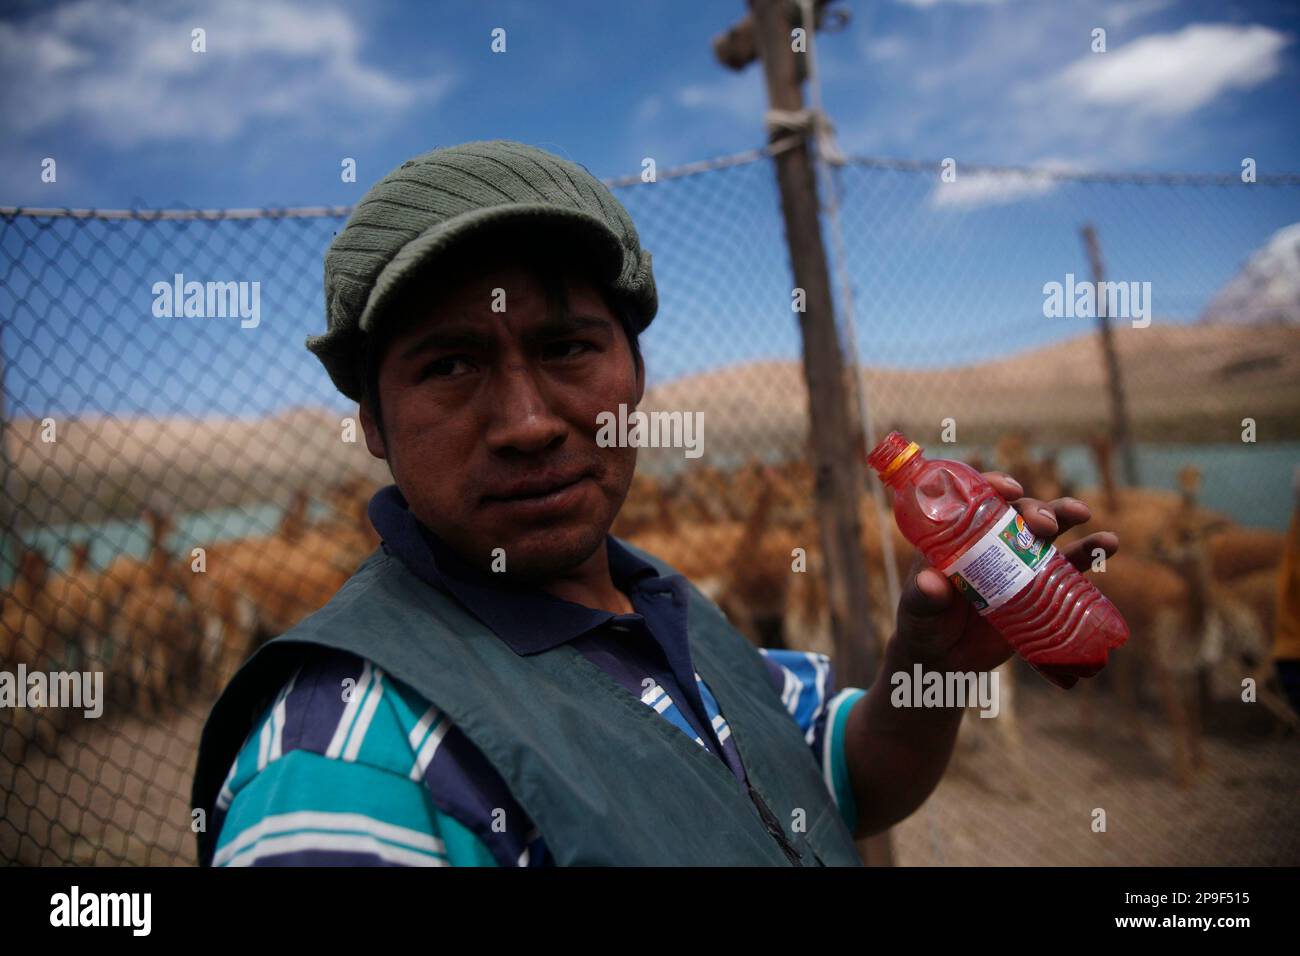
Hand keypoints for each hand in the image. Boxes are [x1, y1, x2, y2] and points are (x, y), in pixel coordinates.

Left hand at [890, 473, 1118, 673]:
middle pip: (1017, 512)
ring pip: (1046, 531)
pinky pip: (1067, 566)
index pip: (976, 500)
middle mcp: (989, 541)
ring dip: (1067, 517)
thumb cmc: (922, 625)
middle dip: (1035, 510)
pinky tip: (1108, 543)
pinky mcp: (1038, 586)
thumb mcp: (917, 610)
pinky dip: (1089, 553)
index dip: (994, 487)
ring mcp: (1016, 562)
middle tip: (1045, 525)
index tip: (1009, 491)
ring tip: (1087, 516)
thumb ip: (923, 597)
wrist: (944, 660)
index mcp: (957, 536)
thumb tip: (932, 584)